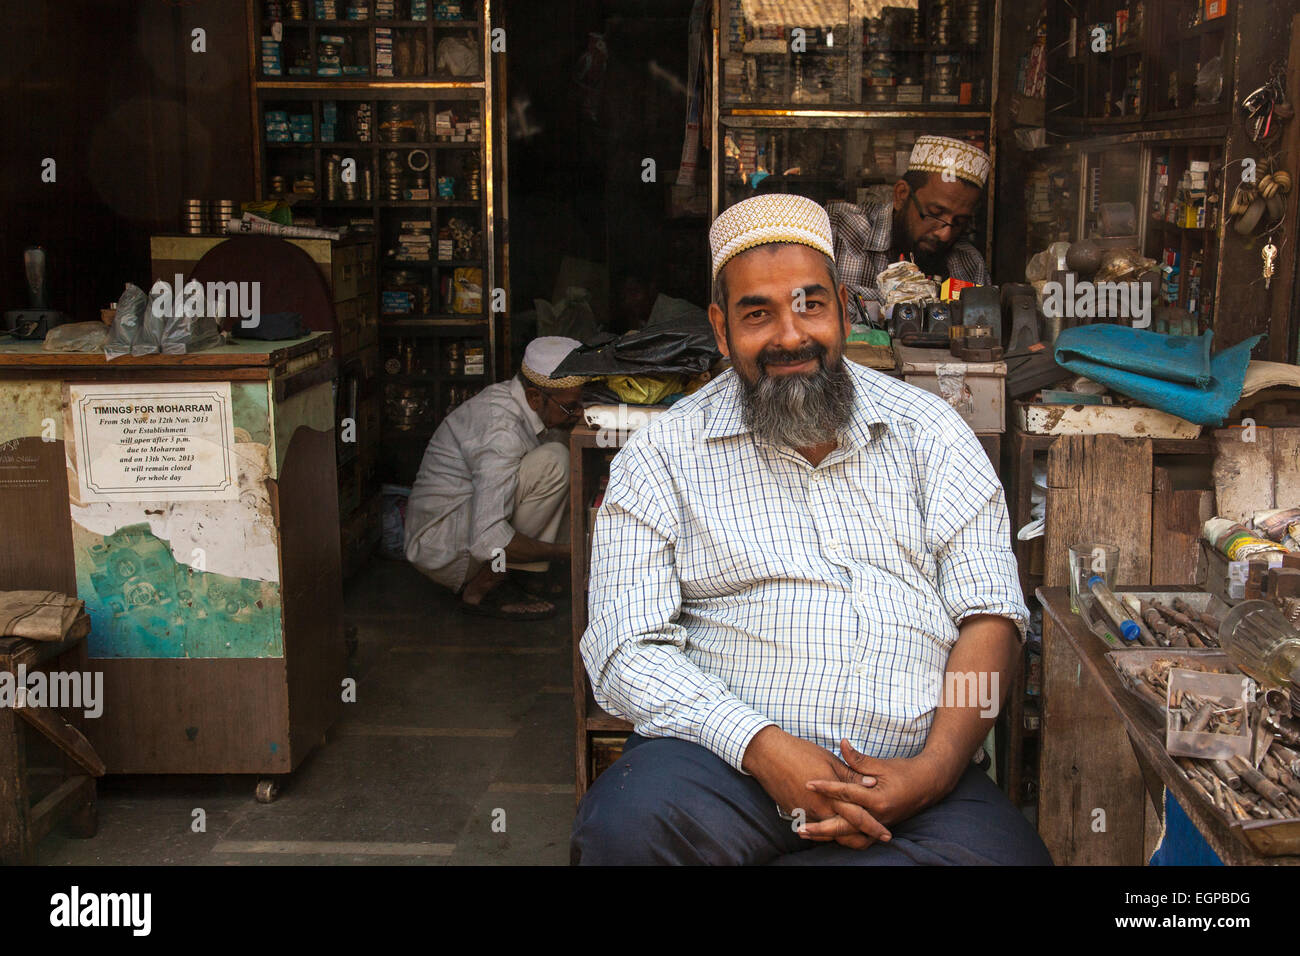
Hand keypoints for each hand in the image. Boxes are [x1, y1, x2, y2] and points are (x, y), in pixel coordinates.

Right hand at [742, 728, 891, 849]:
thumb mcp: (830, 761)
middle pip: (845, 832)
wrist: (768, 754)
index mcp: (831, 795)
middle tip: (877, 841)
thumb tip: (872, 783)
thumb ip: (852, 775)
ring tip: (859, 839)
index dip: (874, 827)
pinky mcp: (794, 812)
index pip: (858, 817)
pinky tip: (833, 829)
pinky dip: (825, 831)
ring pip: (829, 833)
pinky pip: (813, 826)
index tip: (887, 834)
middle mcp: (819, 809)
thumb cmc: (801, 752)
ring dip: (844, 836)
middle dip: (863, 839)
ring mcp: (805, 813)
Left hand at [798, 740, 947, 842]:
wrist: (928, 785)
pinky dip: (842, 837)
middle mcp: (877, 815)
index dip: (826, 787)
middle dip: (821, 827)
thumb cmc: (905, 771)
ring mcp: (878, 824)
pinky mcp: (878, 827)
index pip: (846, 793)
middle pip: (844, 824)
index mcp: (878, 798)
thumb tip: (842, 743)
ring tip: (806, 834)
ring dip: (828, 835)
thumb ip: (858, 759)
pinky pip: (857, 836)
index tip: (807, 784)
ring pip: (849, 835)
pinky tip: (826, 836)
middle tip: (799, 827)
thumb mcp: (881, 764)